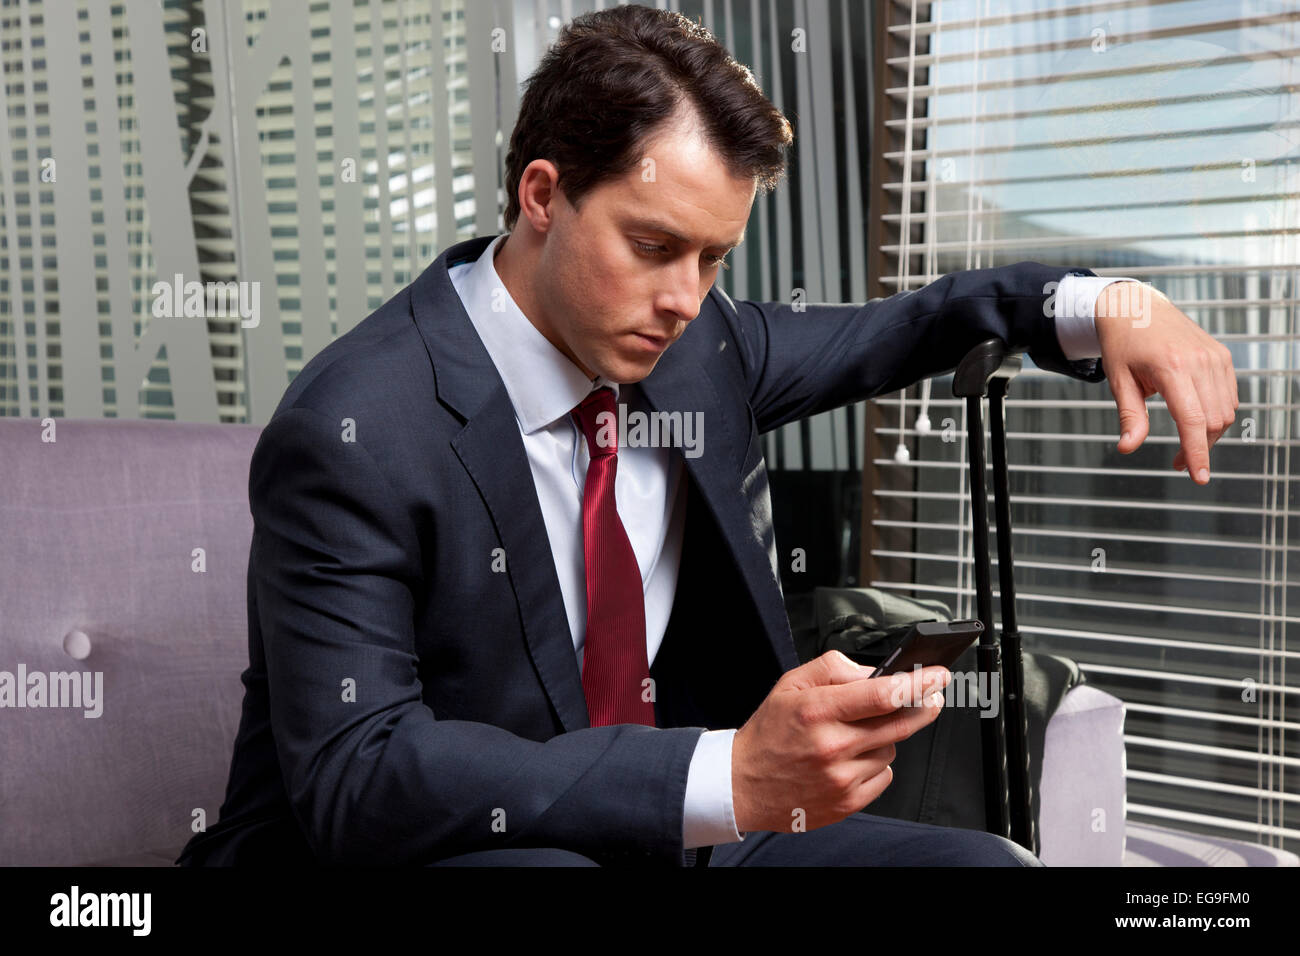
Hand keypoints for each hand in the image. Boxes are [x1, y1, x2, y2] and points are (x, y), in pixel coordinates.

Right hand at [730, 650, 948, 833]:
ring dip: (884, 739)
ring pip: (892, 750)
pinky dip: (875, 765)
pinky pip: (884, 776)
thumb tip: (872, 673)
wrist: (743, 784)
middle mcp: (831, 746)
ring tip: (854, 737)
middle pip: (899, 724)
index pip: (881, 695)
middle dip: (923, 707)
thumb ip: (833, 669)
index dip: (917, 683)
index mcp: (817, 712)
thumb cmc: (769, 734)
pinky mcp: (847, 802)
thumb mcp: (790, 685)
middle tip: (931, 697)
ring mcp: (841, 778)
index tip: (937, 675)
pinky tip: (851, 760)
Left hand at [1094, 281, 1237, 483]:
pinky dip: (1217, 415)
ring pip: (1226, 412)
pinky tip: (1196, 418)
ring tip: (1185, 443)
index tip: (1199, 477)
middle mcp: (1200, 361)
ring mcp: (1215, 357)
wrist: (1137, 307)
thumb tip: (1127, 449)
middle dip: (1200, 448)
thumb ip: (1129, 417)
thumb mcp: (1119, 381)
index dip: (1198, 452)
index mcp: (1172, 368)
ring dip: (1209, 434)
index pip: (1193, 420)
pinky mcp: (1222, 356)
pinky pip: (1229, 396)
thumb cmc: (1123, 345)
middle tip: (1178, 462)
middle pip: (1213, 421)